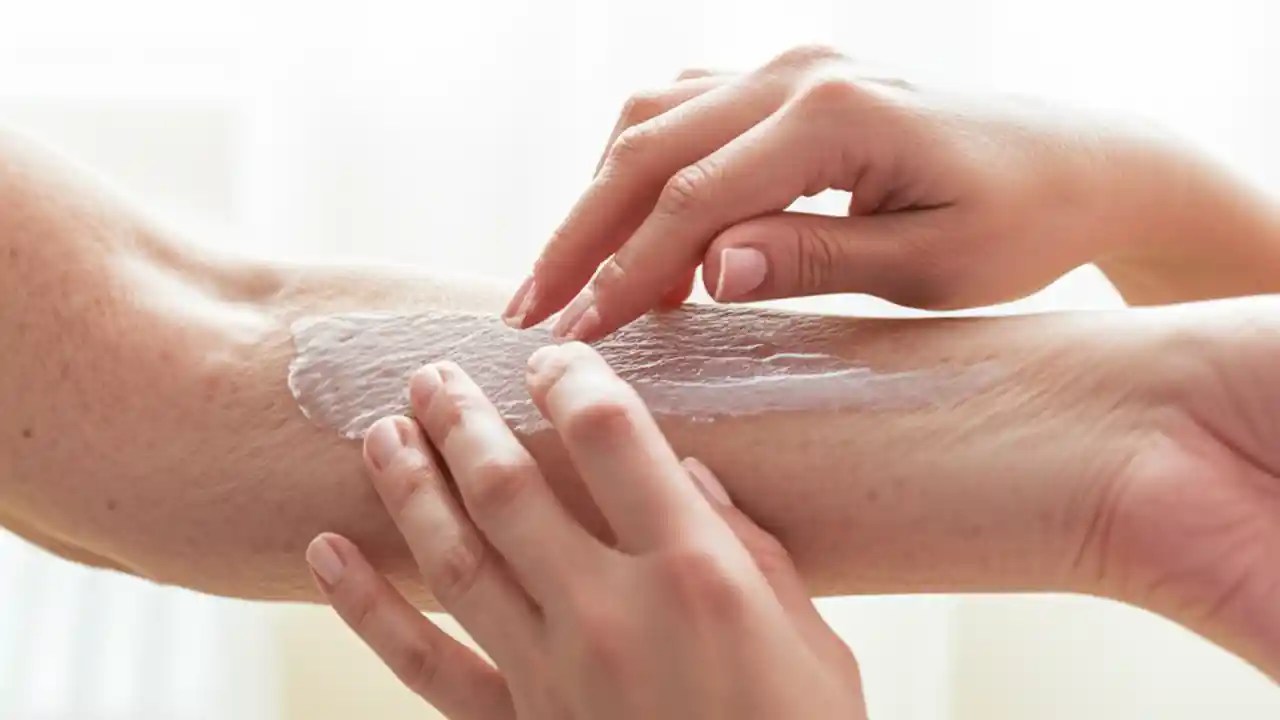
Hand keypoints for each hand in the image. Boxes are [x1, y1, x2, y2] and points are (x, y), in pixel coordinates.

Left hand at [306, 342, 865, 718]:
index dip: (571, 379)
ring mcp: (552, 674)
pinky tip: (328, 553)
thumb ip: (748, 550)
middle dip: (461, 418)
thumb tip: (691, 477)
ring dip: (409, 487)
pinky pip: (425, 667)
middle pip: (508, 486)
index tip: (553, 359)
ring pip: (456, 558)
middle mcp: (610, 613)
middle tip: (431, 375)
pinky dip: (367, 609)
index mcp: (695, 573)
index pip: (610, 436)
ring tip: (380, 432)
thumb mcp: (811, 642)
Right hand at [502, 45, 1245, 339]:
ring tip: (576, 285)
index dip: (624, 272)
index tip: (574, 336)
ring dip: (600, 200)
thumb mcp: (931, 265)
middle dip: (581, 235)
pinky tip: (635, 237)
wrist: (1078, 165)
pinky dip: (643, 174)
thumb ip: (813, 258)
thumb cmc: (1021, 224)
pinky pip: (684, 114)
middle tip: (532, 311)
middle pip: (647, 148)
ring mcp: (790, 67)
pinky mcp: (789, 81)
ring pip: (652, 121)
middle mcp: (799, 72)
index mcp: (836, 115)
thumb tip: (706, 271)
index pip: (693, 200)